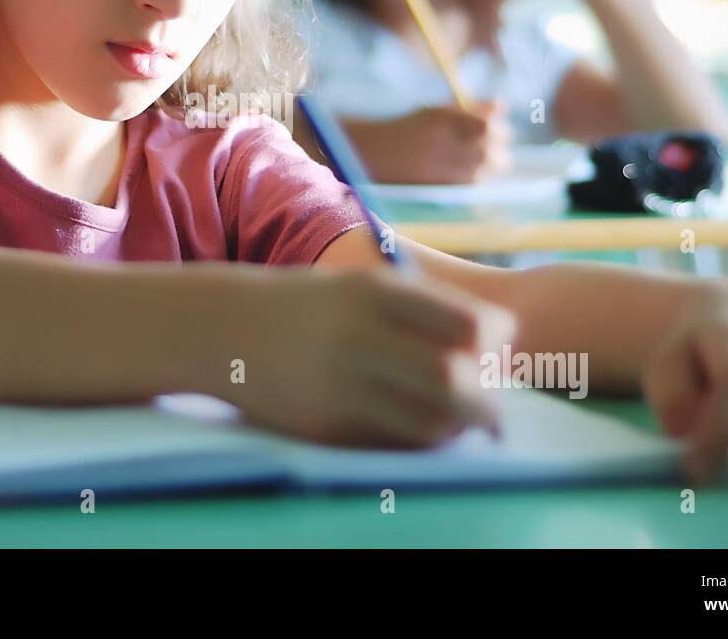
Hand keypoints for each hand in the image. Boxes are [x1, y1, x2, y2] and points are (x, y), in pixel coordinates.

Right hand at [231, 266, 515, 447]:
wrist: (227, 329)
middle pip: (456, 379)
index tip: (496, 347)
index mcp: (377, 293)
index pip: (470, 325)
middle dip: (488, 398)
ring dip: (459, 426)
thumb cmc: (314, 306)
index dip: (497, 343)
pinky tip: (418, 424)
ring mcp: (340, 386)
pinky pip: (395, 441)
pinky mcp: (326, 425)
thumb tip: (499, 342)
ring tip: (460, 418)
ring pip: (432, 422)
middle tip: (493, 403)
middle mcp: (359, 338)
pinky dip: (420, 438)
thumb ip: (424, 309)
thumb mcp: (364, 286)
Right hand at [347, 100, 511, 183]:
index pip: (485, 124)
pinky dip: (476, 179)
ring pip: (479, 169)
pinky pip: (466, 184)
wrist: (373, 152)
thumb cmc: (411, 128)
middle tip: (500, 149)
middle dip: (498, 149)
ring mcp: (434, 164)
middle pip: (486, 148)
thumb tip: (504, 105)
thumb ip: (472, 108)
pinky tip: (473, 174)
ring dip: (490, 166)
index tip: (500, 129)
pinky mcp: (432, 184)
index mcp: (440, 117)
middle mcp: (437, 140)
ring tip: (488, 162)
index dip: (498, 128)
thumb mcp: (437, 111)